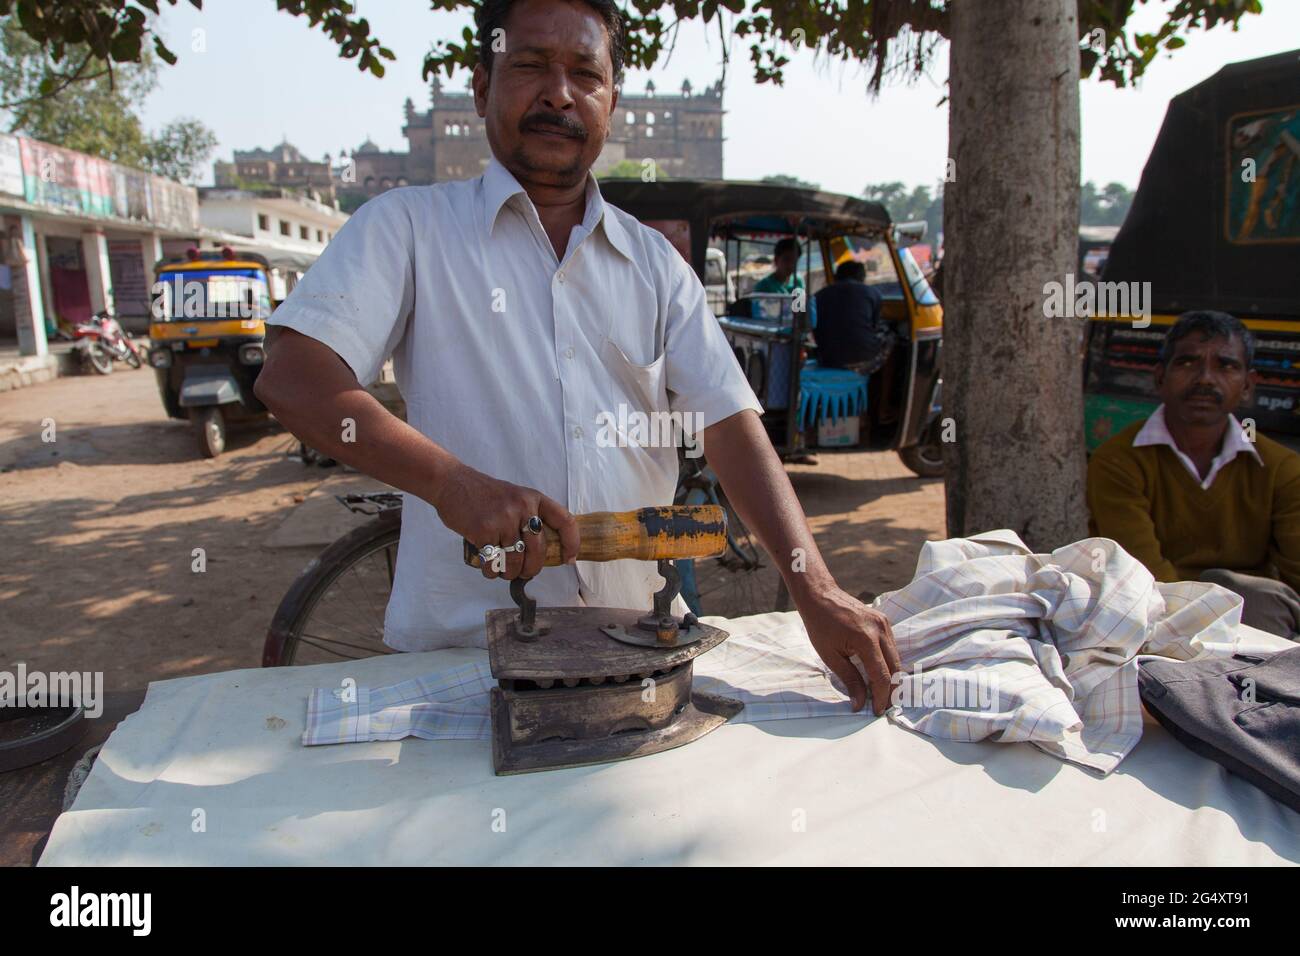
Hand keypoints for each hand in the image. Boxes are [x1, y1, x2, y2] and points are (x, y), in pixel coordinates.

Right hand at [430, 461, 578, 579]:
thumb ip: (528, 516)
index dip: (571, 542)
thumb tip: (540, 551)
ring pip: (516, 560)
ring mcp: (503, 519)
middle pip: (538, 550)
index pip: (564, 520)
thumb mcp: (514, 497)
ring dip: (510, 573)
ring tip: (504, 571)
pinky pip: (494, 562)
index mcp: (533, 498)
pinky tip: (488, 567)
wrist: (452, 482)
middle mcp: (522, 507)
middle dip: (532, 568)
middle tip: (525, 572)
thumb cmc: (483, 494)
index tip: (569, 558)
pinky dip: (491, 571)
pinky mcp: (484, 531)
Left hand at [798, 585, 902, 714]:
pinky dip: (888, 663)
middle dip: (890, 690)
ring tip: (880, 694)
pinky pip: (892, 647)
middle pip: (895, 668)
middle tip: (881, 706)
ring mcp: (884, 624)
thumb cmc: (820, 625)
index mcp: (866, 639)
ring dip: (891, 678)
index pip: (882, 676)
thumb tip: (860, 704)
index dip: (881, 696)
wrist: (820, 596)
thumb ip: (850, 680)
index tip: (876, 711)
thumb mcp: (831, 656)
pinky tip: (879, 675)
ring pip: (896, 658)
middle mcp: (880, 630)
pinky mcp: (884, 621)